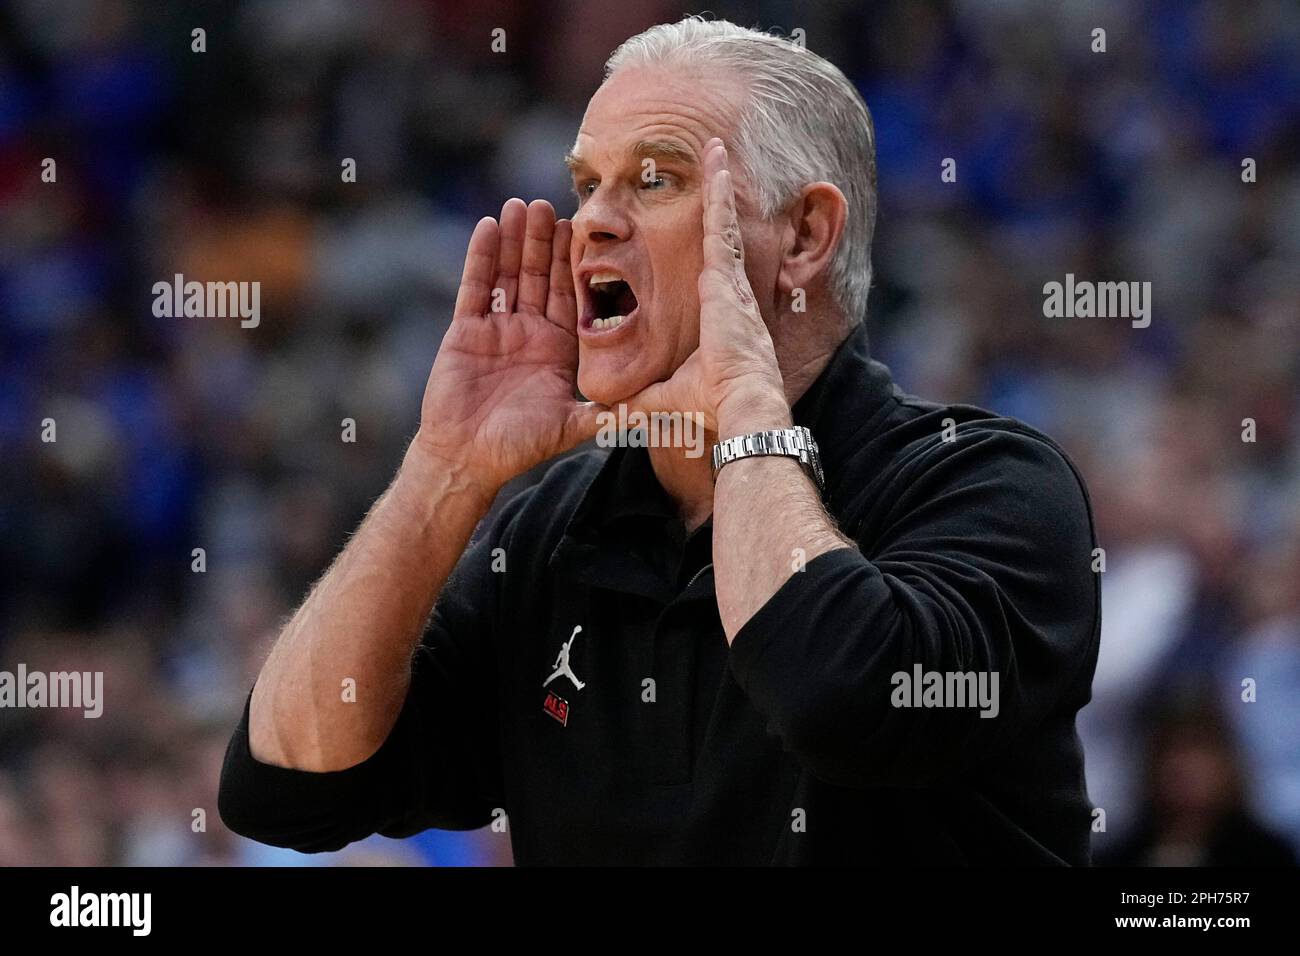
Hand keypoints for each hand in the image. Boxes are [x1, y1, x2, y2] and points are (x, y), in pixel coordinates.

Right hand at [413, 198, 605, 493]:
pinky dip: (481, 257)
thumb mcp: (571, 427)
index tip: (582, 232)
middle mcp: (530, 333)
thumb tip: (652, 414)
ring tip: (519, 204)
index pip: (571, 297)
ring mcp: (497, 328)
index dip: (575, 264)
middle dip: (543, 241)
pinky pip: (474, 287)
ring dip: (514, 240)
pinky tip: (488, 227)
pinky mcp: (466, 330)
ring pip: (508, 274)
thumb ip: (606, 415)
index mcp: (558, 349)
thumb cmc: (518, 447)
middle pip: (539, 277)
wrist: (466, 458)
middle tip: (549, 204)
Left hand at [622, 138, 787, 433]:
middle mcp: (725, 292)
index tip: (693, 227)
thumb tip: (610, 417)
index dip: (701, 246)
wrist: (737, 404)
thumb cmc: (710, 404)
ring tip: (716, 152)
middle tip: (714, 169)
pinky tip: (717, 164)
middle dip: (715, 203)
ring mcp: (727, 280)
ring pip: (721, 221)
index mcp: (715, 315)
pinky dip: (720, 192)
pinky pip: (721, 223)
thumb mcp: (664, 396)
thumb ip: (638, 400)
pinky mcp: (724, 275)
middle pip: (717, 236)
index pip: (705, 271)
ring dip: (718, 187)